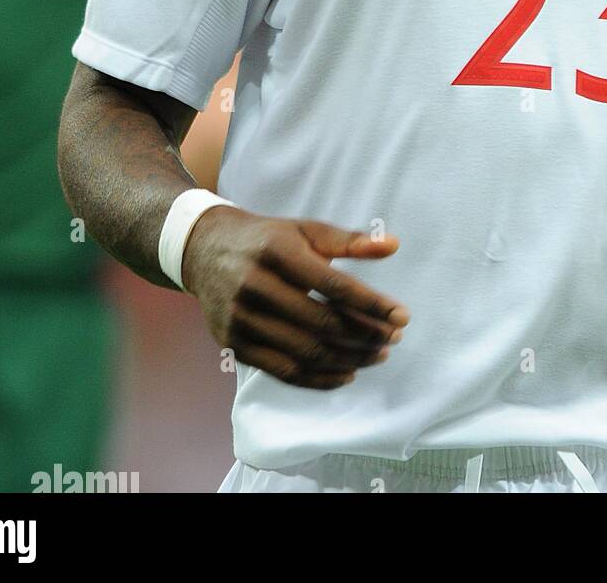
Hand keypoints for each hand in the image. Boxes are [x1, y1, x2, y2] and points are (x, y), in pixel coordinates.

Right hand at [181, 206, 409, 388]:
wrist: (205, 250)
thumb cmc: (268, 239)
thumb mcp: (306, 229)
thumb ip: (349, 240)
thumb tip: (394, 245)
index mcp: (277, 252)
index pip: (334, 286)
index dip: (371, 304)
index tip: (401, 316)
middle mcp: (255, 286)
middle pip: (321, 323)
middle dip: (364, 335)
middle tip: (394, 339)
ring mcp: (241, 319)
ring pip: (304, 352)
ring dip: (348, 359)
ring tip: (378, 355)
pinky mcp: (234, 344)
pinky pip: (283, 371)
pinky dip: (320, 378)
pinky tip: (347, 372)